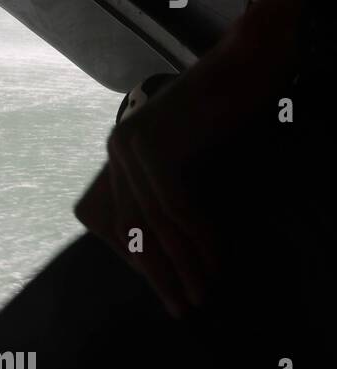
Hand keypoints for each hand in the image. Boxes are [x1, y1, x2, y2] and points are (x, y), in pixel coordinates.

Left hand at [75, 0, 305, 317]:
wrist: (250, 62)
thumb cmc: (231, 109)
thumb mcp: (194, 157)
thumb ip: (174, 192)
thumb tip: (173, 248)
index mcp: (122, 152)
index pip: (127, 220)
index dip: (148, 262)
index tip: (168, 295)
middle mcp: (118, 148)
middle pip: (135, 226)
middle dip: (160, 271)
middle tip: (182, 307)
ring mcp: (131, 146)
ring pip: (155, 221)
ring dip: (181, 262)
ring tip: (200, 294)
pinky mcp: (154, 148)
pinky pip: (175, 206)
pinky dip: (196, 238)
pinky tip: (214, 263)